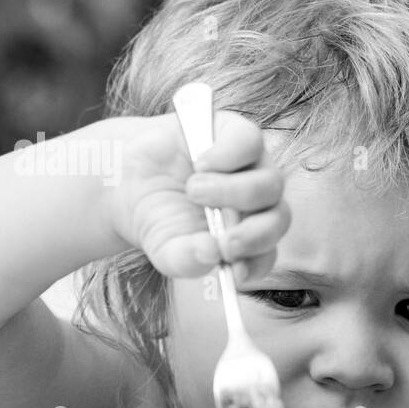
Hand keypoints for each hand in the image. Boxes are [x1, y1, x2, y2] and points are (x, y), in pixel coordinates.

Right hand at [104, 112, 290, 279]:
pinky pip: (250, 143)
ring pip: (270, 184)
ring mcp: (254, 168)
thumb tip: (211, 254)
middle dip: (252, 234)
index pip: (267, 254)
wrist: (129, 178)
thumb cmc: (157, 218)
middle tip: (223, 238)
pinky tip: (200, 164)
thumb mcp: (165, 247)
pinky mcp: (239, 135)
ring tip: (194, 191)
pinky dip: (227, 156)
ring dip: (232, 192)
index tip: (235, 272)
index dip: (256, 264)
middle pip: (279, 219)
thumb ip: (187, 259)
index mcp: (248, 237)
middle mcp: (260, 205)